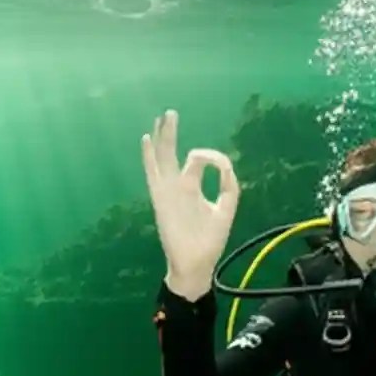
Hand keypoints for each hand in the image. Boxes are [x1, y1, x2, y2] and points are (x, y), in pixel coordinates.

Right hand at [141, 110, 240, 300]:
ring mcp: (168, 190)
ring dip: (162, 137)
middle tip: (171, 112)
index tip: (222, 166)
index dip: (214, 157)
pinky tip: (146, 140)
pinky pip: (153, 174)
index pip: (198, 160)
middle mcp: (177, 184)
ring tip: (162, 117)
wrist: (197, 262)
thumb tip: (225, 165)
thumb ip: (229, 186)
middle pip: (172, 152)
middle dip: (171, 132)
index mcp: (193, 186)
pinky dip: (149, 157)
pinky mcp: (161, 198)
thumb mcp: (226, 208)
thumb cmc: (210, 239)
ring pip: (162, 158)